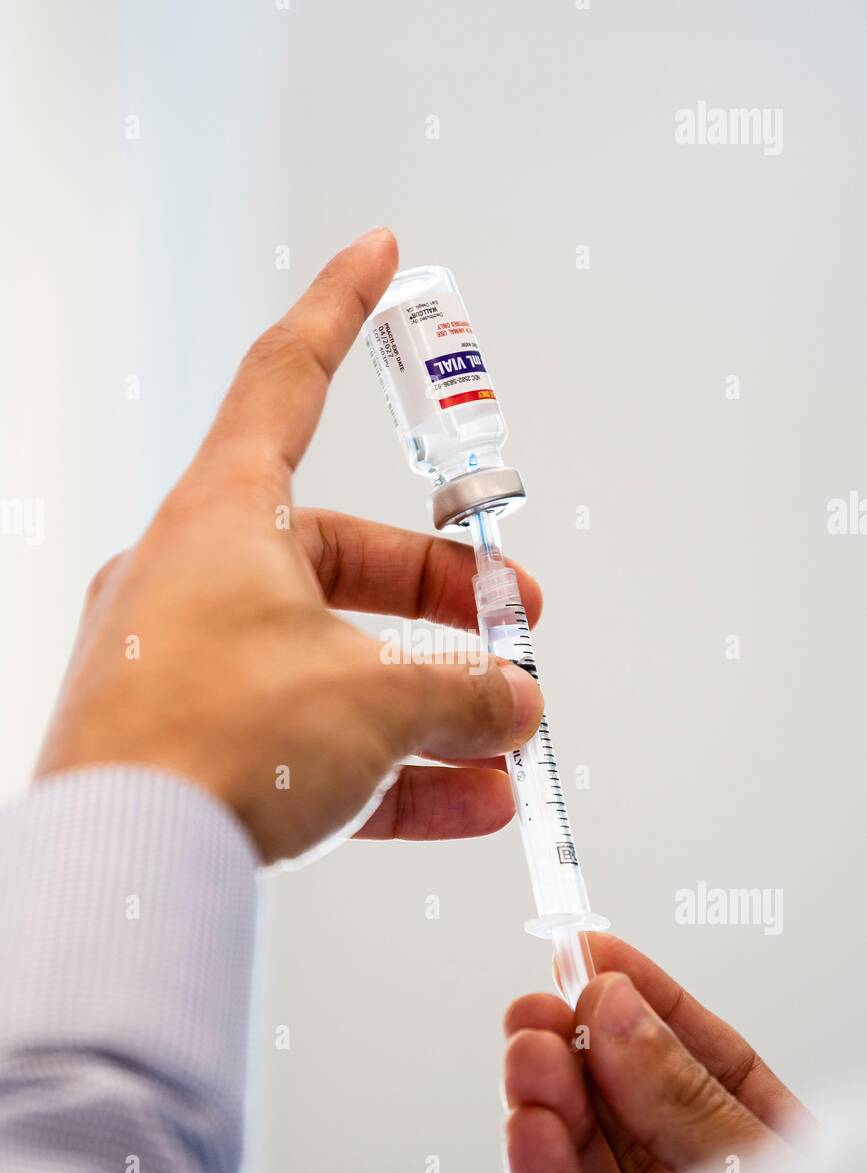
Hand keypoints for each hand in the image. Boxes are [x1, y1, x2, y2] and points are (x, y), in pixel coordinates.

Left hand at [36, 228, 543, 861]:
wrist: (117, 874)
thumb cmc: (216, 744)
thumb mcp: (375, 698)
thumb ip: (464, 690)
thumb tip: (517, 703)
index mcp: (223, 518)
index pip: (287, 378)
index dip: (341, 309)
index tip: (378, 255)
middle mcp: (198, 580)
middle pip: (344, 559)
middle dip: (443, 598)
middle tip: (515, 627)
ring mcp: (193, 668)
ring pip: (335, 663)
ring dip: (429, 700)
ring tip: (506, 738)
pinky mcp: (196, 752)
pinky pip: (313, 743)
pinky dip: (388, 765)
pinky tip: (468, 803)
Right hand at [503, 934, 812, 1172]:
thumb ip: (688, 1100)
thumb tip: (616, 1010)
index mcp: (767, 1156)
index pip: (699, 1058)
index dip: (642, 998)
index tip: (591, 949)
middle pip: (628, 1107)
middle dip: (576, 1045)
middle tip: (537, 1001)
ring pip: (586, 1166)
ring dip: (547, 1102)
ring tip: (523, 1048)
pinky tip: (525, 1125)